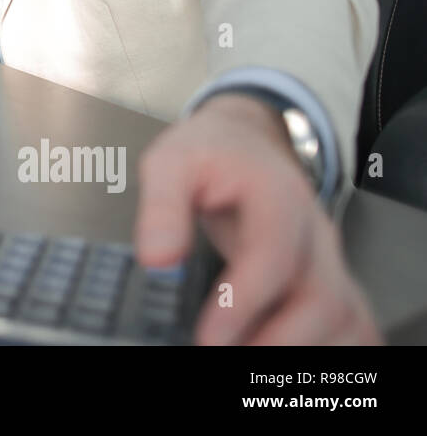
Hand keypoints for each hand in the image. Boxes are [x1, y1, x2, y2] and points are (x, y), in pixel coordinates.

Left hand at [133, 93, 379, 344]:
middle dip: (279, 341)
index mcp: (278, 196)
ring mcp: (328, 259)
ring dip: (302, 350)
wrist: (242, 142)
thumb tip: (157, 261)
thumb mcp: (171, 162)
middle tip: (225, 356)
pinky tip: (278, 356)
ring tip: (245, 362)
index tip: (210, 338)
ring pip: (344, 317)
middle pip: (323, 298)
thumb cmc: (208, 153)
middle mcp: (314, 232)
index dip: (245, 301)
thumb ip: (162, 207)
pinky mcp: (328, 280)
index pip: (274, 255)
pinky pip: (348, 324)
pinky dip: (322, 349)